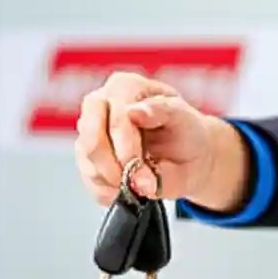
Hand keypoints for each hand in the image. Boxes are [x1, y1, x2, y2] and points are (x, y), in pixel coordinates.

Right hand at [75, 72, 238, 206]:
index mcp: (125, 86)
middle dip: (115, 166)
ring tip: (144, 183)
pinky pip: (90, 181)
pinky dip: (110, 191)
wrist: (190, 157)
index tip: (142, 168)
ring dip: (115, 181)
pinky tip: (132, 188)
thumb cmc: (187, 131)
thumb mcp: (185, 118)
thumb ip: (162, 111)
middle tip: (139, 182)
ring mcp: (90, 132)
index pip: (115, 117)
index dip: (126, 146)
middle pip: (91, 139)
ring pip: (88, 162)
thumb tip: (135, 112)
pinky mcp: (87, 158)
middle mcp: (101, 105)